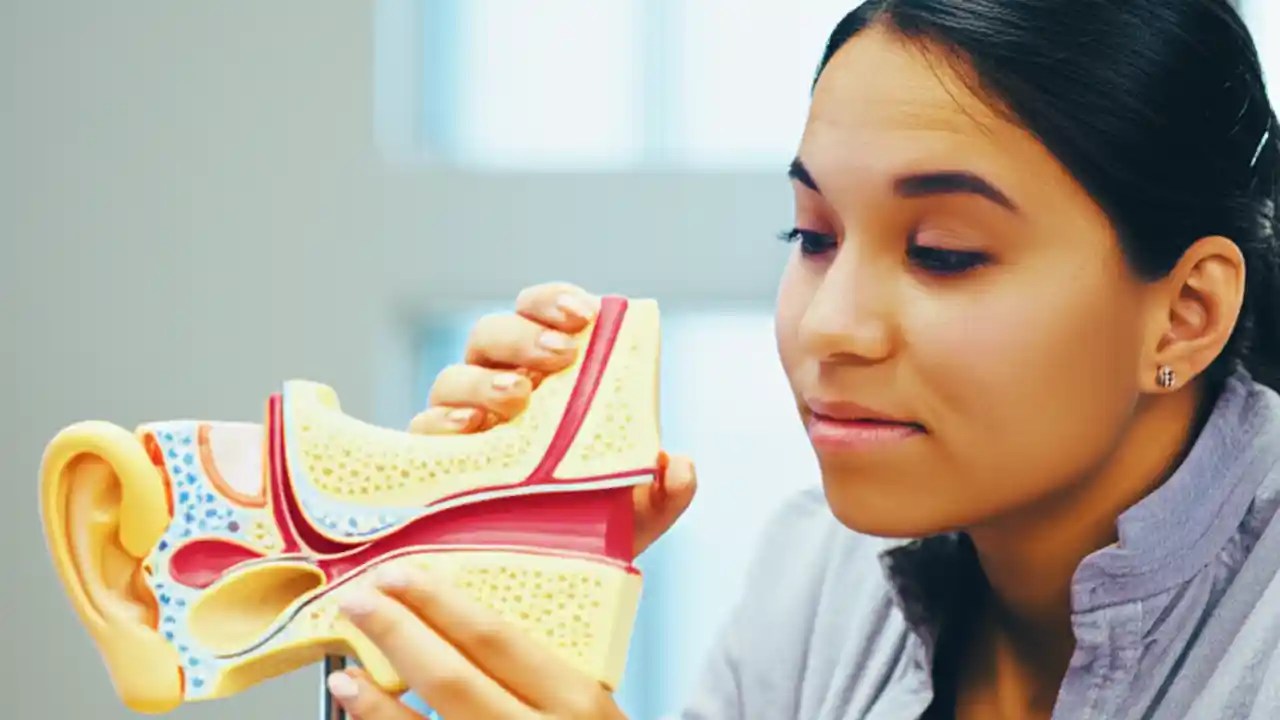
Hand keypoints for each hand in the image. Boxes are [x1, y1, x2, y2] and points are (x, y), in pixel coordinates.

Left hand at [326, 563, 628, 718]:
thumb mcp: (589, 706)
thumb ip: (540, 671)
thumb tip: (464, 621)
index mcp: (575, 701)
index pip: (494, 638)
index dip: (438, 604)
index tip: (400, 577)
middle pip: (451, 677)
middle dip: (397, 634)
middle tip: (360, 601)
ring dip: (376, 702)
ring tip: (347, 671)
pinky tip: (365, 717)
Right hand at [407, 282, 695, 555]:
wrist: (551, 582)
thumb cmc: (593, 528)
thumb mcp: (639, 513)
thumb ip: (668, 490)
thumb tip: (678, 465)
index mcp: (545, 378)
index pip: (540, 316)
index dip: (555, 302)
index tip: (585, 314)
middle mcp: (497, 389)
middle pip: (492, 336)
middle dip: (524, 335)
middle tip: (561, 354)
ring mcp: (461, 423)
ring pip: (454, 376)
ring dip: (485, 379)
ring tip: (518, 396)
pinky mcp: (434, 462)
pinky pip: (424, 429)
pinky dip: (441, 420)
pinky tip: (467, 427)